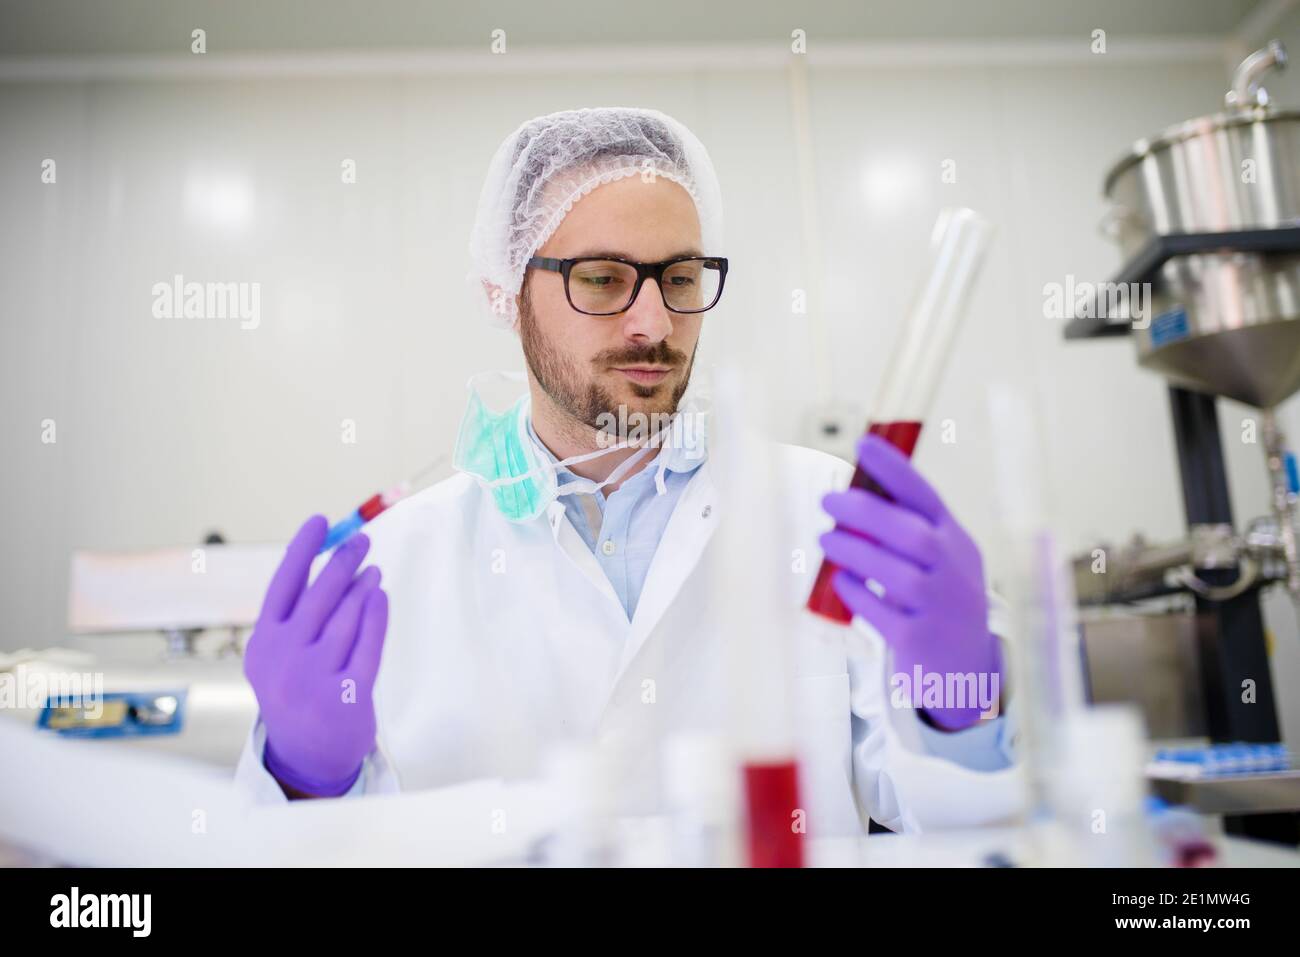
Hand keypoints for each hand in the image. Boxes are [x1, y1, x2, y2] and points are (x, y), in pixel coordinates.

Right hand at [243, 516, 388, 795]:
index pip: (282, 585)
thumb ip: (296, 616)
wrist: (307, 754)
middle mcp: (285, 659)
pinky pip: (369, 642)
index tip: (320, 521)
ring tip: (372, 569)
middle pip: (320, 595)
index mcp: (262, 644)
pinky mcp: (348, 694)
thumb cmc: (296, 692)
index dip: (301, 549)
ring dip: (363, 586)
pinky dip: (377, 614)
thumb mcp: (279, 656)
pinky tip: (380, 596)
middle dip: (343, 560)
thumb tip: (333, 560)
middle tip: (362, 539)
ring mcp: (316, 678)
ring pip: (347, 616)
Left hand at [820, 434, 1000, 730]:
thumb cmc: (941, 598)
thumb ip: (907, 529)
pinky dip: (858, 593)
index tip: (863, 443)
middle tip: (827, 500)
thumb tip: (854, 493)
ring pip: (897, 574)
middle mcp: (954, 571)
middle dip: (866, 512)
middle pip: (913, 534)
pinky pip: (884, 613)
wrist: (967, 666)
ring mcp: (940, 607)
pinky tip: (840, 580)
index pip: (927, 497)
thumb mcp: (940, 557)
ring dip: (855, 551)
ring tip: (826, 538)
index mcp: (956, 540)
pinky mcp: (919, 640)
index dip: (895, 469)